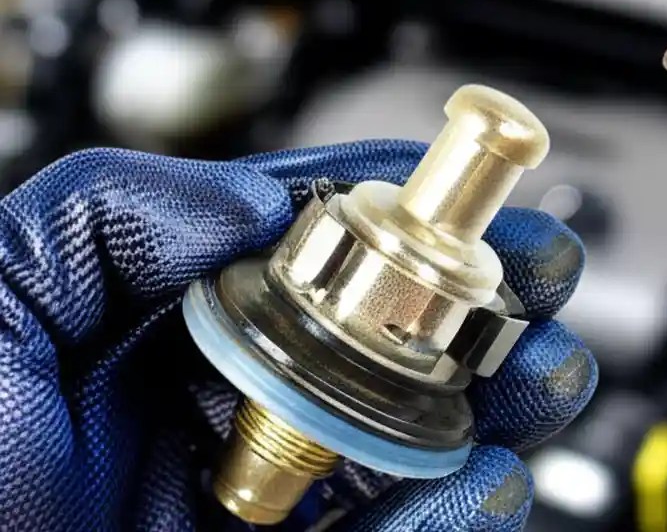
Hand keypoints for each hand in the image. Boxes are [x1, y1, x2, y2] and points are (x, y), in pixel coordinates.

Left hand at [0, 140, 595, 530]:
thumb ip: (105, 214)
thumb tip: (256, 196)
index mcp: (157, 334)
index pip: (298, 249)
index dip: (389, 210)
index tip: (460, 188)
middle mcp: (219, 411)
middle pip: (377, 342)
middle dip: (473, 302)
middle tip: (536, 277)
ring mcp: (259, 503)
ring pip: (406, 443)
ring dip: (490, 403)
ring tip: (540, 372)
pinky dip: (451, 516)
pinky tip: (485, 481)